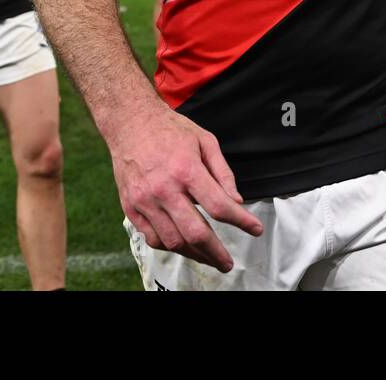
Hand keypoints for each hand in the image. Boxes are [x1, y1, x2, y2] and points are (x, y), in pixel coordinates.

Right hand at [110, 105, 263, 272]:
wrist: (130, 123)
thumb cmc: (170, 129)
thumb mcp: (205, 140)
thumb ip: (222, 172)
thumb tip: (236, 201)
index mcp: (186, 170)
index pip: (219, 206)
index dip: (241, 222)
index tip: (255, 229)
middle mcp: (164, 189)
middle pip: (195, 233)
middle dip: (216, 253)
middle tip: (227, 262)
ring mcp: (145, 201)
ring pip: (173, 241)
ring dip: (194, 254)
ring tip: (208, 256)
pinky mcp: (131, 207)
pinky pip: (152, 238)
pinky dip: (170, 246)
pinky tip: (183, 245)